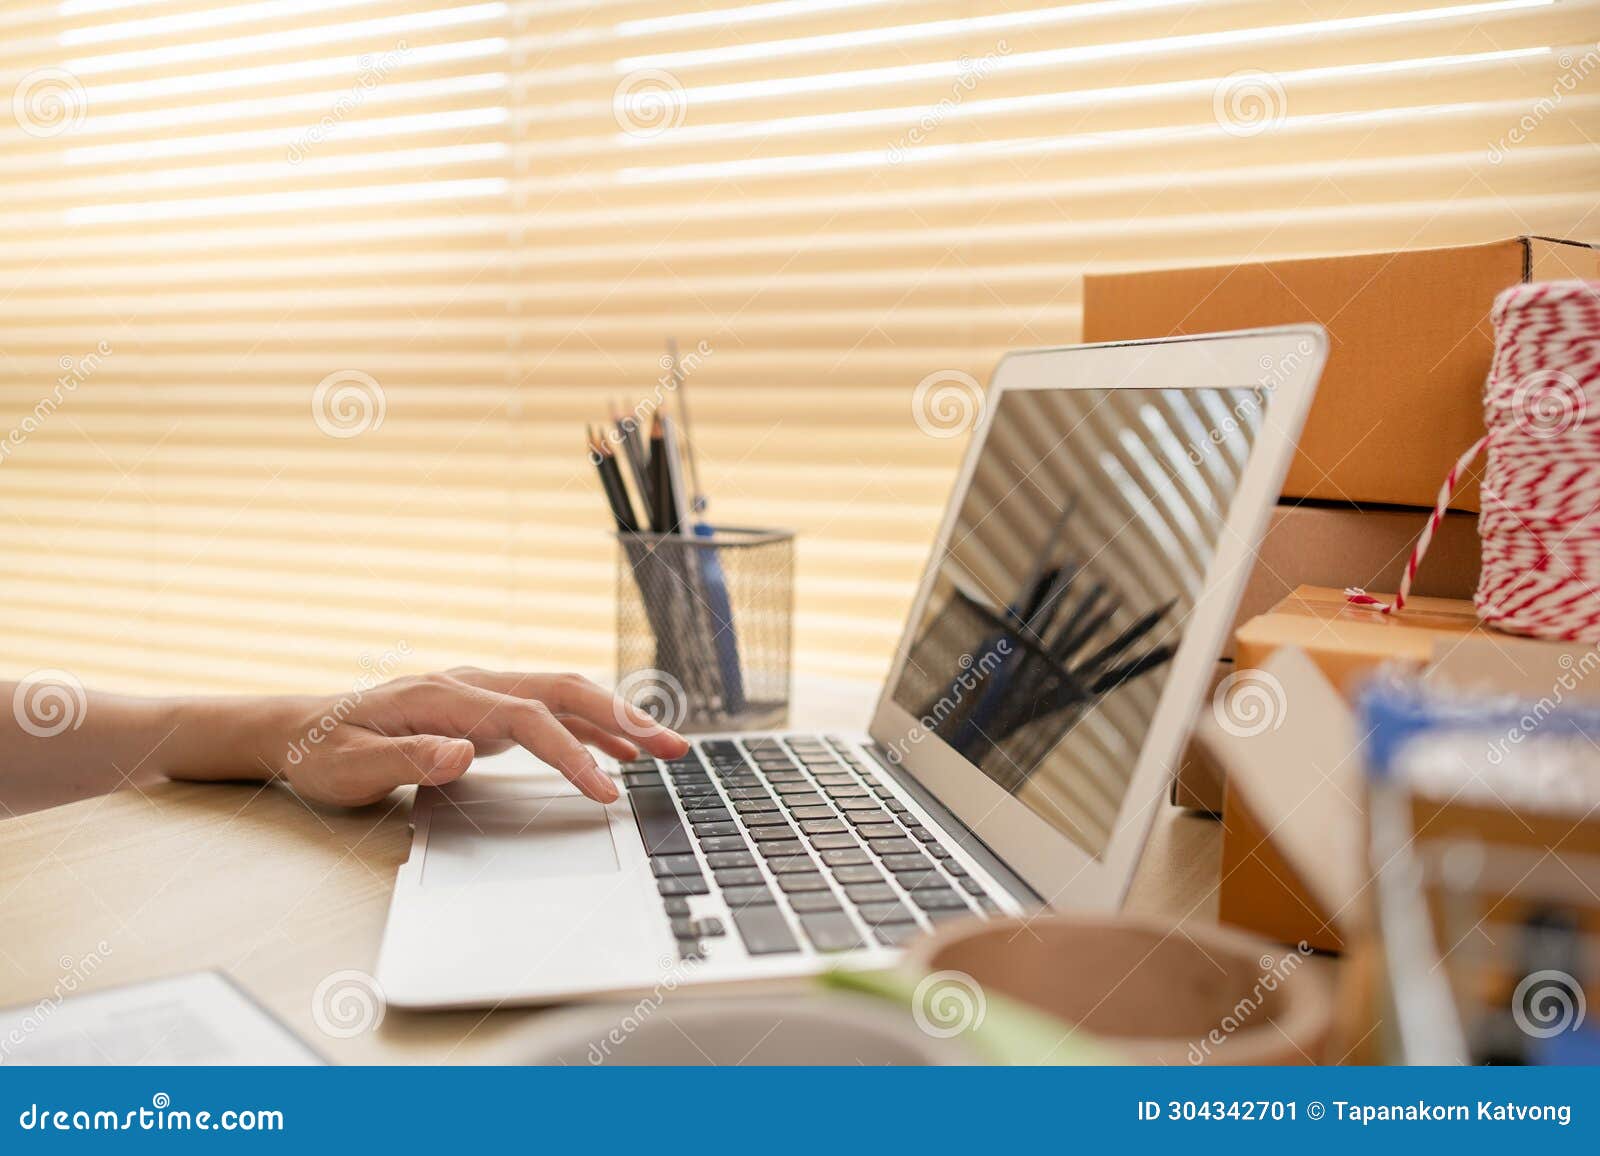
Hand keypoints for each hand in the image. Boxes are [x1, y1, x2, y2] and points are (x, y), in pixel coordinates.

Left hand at [264, 669, 685, 806]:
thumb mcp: (348, 768)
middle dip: (625, 718)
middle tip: (675, 749)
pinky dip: (591, 727)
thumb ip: (404, 761)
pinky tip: (618, 752)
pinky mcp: (486, 709)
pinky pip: (551, 710)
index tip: (605, 792)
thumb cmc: (320, 754)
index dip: (572, 753)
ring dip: (619, 718)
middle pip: (564, 690)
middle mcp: (471, 684)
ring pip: (566, 695)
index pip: (527, 719)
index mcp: (442, 696)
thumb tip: (462, 752)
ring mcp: (482, 693)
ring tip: (668, 749)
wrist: (298, 731)